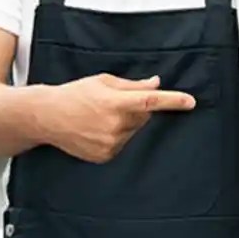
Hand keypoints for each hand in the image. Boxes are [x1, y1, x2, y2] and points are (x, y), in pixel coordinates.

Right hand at [42, 73, 196, 163]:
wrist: (48, 116)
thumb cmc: (74, 94)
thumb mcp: (102, 81)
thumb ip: (132, 84)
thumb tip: (156, 83)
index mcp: (115, 102)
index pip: (150, 101)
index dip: (173, 101)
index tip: (191, 102)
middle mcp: (115, 125)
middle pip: (143, 117)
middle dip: (136, 109)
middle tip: (114, 103)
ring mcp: (110, 143)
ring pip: (133, 132)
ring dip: (126, 124)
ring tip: (100, 117)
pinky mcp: (106, 155)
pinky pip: (122, 144)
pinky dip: (116, 136)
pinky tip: (96, 130)